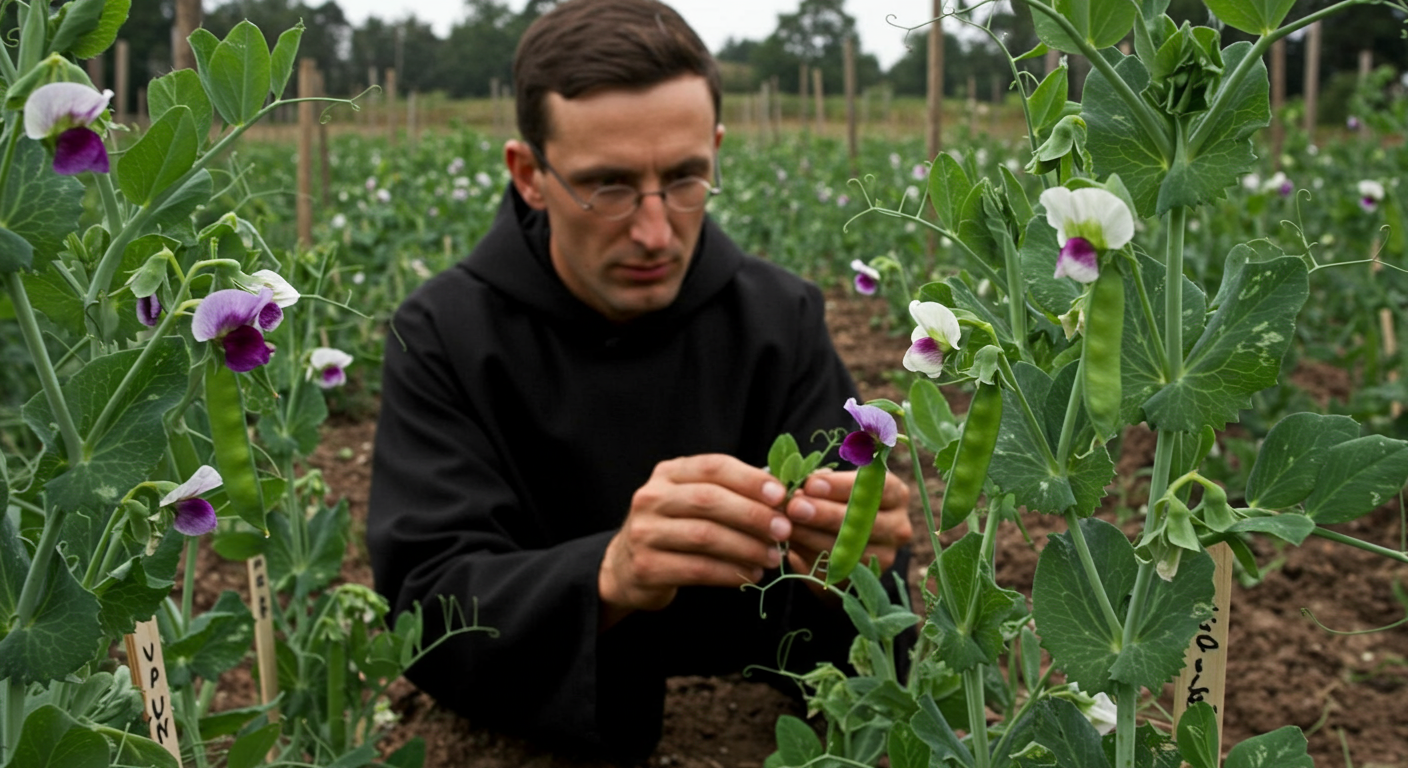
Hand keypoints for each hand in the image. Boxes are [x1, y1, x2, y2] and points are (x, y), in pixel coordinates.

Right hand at [598, 454, 791, 626]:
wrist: (626, 567)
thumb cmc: (673, 529)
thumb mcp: (691, 501)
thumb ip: (728, 493)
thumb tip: (781, 496)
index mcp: (668, 473)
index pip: (713, 467)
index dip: (749, 479)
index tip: (780, 495)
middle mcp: (651, 498)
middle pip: (709, 500)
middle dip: (752, 515)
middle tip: (783, 530)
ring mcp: (645, 533)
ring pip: (705, 536)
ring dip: (746, 547)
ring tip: (772, 557)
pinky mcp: (647, 567)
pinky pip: (698, 569)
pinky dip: (730, 573)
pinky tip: (751, 575)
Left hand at [783, 469, 911, 580]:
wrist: (841, 540)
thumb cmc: (836, 499)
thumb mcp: (834, 485)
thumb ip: (821, 484)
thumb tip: (799, 489)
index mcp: (896, 494)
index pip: (876, 487)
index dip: (841, 486)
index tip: (810, 484)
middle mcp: (898, 526)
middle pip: (863, 520)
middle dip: (824, 513)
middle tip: (794, 507)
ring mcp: (886, 555)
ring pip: (849, 548)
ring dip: (812, 536)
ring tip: (786, 525)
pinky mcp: (867, 578)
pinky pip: (837, 569)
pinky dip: (811, 556)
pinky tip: (792, 545)